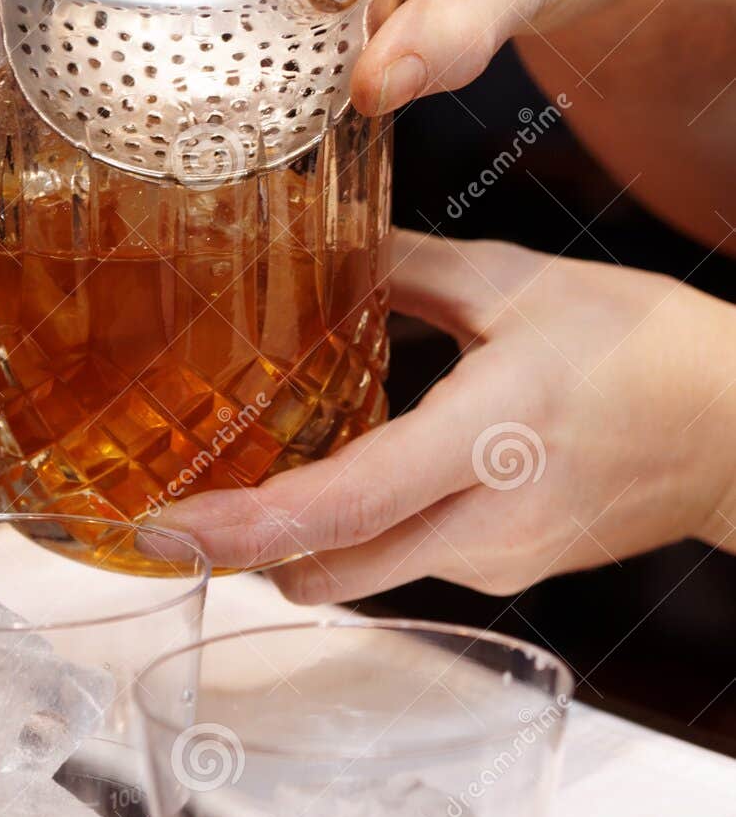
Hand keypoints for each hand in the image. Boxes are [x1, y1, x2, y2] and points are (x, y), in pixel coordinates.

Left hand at [157, 230, 735, 598]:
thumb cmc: (645, 347)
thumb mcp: (517, 284)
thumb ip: (403, 267)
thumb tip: (313, 239)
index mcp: (493, 434)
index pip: (351, 503)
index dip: (252, 526)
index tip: (172, 526)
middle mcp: (489, 522)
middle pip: (332, 568)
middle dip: (249, 548)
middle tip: (184, 504)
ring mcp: (498, 564)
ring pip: (359, 572)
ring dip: (303, 538)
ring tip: (263, 474)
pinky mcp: (503, 576)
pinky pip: (399, 563)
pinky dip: (357, 533)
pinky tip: (354, 473)